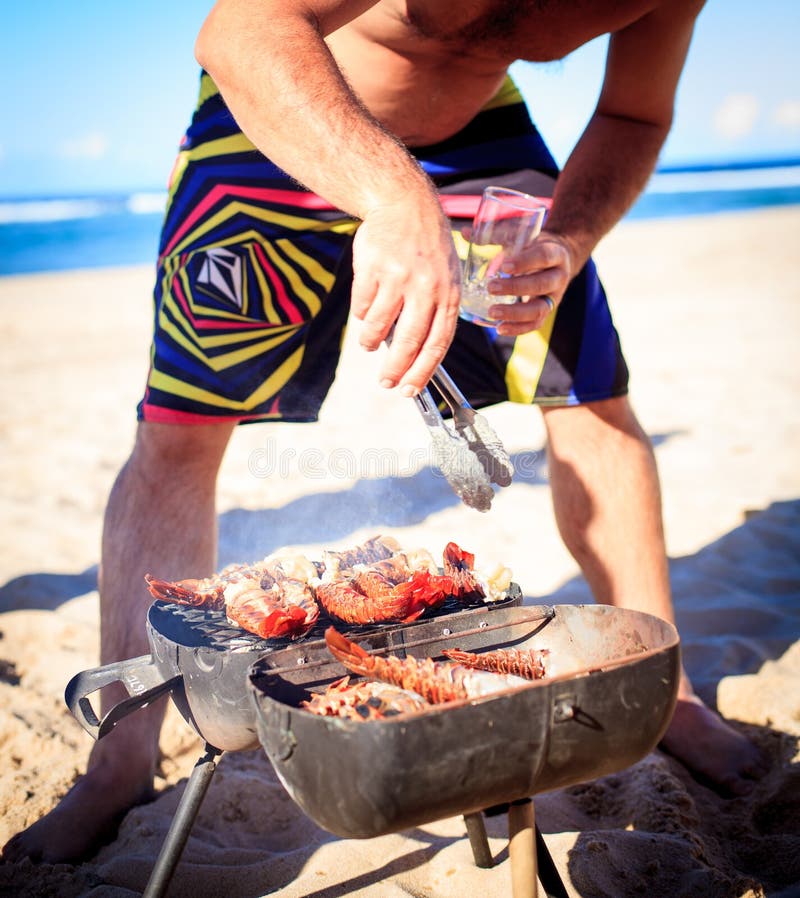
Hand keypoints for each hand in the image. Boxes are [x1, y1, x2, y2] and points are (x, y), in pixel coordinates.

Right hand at [350, 200, 461, 394]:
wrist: (404, 204)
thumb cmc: (426, 248)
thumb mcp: (444, 278)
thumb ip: (434, 313)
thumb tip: (415, 354)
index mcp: (447, 295)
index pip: (437, 344)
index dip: (422, 371)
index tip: (410, 390)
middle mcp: (425, 288)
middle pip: (409, 342)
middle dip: (395, 369)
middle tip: (385, 382)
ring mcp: (398, 278)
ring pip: (379, 326)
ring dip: (370, 341)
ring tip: (368, 344)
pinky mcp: (372, 268)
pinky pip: (362, 305)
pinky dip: (362, 314)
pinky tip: (366, 309)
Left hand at [485, 231, 575, 336]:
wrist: (556, 260)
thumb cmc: (532, 246)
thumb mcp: (521, 237)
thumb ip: (496, 236)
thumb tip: (465, 233)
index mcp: (555, 253)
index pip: (543, 257)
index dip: (525, 262)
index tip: (504, 266)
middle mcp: (559, 276)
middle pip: (541, 284)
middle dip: (515, 288)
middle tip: (491, 288)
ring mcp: (554, 297)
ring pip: (539, 309)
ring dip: (515, 313)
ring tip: (492, 312)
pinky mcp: (546, 312)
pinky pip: (535, 324)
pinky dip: (518, 329)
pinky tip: (499, 329)